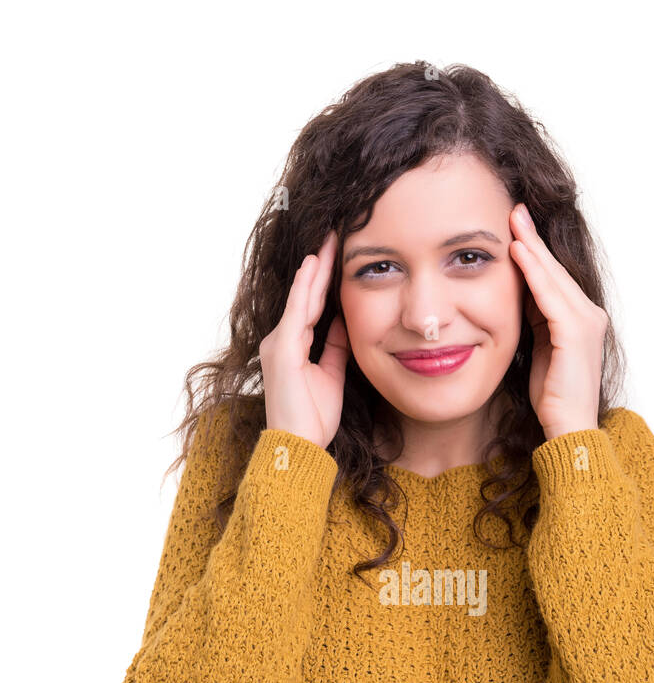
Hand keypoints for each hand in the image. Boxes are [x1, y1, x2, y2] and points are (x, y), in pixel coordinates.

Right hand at [259, 229, 348, 449]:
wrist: (298, 445)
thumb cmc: (313, 418)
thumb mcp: (331, 375)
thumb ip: (334, 347)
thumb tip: (344, 322)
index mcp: (293, 346)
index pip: (313, 306)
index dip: (325, 281)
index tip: (338, 255)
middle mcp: (281, 340)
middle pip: (307, 297)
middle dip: (321, 266)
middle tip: (334, 236)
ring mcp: (279, 344)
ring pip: (302, 299)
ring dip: (315, 269)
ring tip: (327, 242)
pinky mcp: (282, 351)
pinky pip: (297, 313)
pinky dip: (305, 289)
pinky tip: (313, 268)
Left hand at [508, 203, 607, 437]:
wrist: (568, 428)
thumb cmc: (553, 397)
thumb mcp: (540, 349)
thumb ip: (535, 320)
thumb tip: (518, 295)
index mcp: (580, 319)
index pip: (553, 278)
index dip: (535, 252)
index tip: (515, 226)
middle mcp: (589, 315)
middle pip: (555, 270)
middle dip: (534, 239)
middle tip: (515, 210)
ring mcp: (586, 322)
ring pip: (553, 277)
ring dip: (532, 247)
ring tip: (514, 221)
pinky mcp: (575, 333)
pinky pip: (550, 296)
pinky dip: (534, 273)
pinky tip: (519, 253)